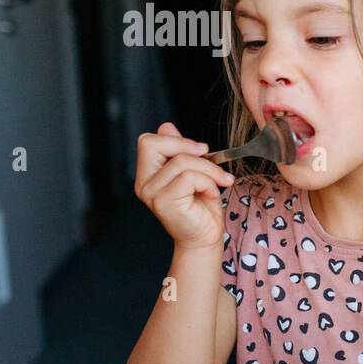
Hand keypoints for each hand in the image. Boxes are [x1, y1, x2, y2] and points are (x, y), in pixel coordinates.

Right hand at [134, 122, 234, 250]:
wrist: (205, 237)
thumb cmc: (202, 207)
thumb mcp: (193, 172)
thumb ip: (179, 151)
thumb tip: (167, 126)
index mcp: (148, 173)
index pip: (148, 141)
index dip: (176, 140)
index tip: (200, 150)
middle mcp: (144, 183)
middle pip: (154, 144)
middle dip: (189, 147)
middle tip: (210, 157)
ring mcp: (151, 193)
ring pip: (181, 162)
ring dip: (208, 169)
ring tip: (218, 182)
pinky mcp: (164, 203)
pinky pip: (189, 177)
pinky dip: (207, 182)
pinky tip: (211, 193)